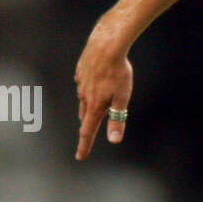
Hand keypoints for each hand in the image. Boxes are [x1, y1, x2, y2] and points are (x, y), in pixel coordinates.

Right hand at [74, 33, 132, 160]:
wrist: (106, 45)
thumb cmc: (118, 71)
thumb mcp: (122, 98)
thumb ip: (117, 119)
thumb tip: (114, 140)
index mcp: (95, 105)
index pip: (88, 131)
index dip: (84, 146)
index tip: (80, 157)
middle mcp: (84, 96)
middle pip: (86, 116)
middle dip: (89, 124)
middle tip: (91, 132)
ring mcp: (81, 82)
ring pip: (84, 99)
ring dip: (90, 105)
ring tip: (98, 104)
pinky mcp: (80, 71)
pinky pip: (84, 83)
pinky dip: (89, 87)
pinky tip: (96, 81)